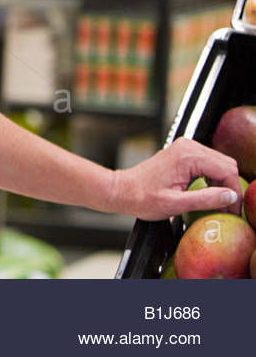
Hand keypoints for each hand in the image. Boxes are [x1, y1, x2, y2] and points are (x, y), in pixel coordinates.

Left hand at [108, 137, 241, 220]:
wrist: (122, 190)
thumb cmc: (142, 197)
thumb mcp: (176, 204)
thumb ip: (206, 199)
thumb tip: (230, 196)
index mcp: (187, 156)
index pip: (227, 170)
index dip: (233, 192)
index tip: (232, 209)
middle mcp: (188, 146)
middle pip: (226, 165)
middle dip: (230, 187)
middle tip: (226, 208)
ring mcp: (185, 148)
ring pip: (219, 164)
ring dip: (222, 184)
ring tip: (217, 204)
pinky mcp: (183, 153)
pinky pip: (209, 164)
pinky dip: (213, 179)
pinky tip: (208, 195)